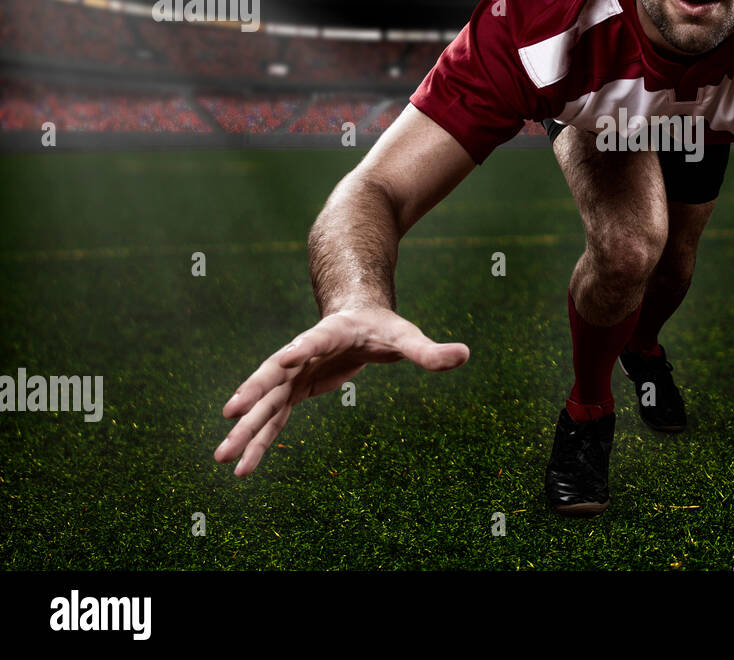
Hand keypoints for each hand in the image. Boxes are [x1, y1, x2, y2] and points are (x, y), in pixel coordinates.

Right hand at [214, 308, 468, 476]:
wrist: (357, 316)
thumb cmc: (381, 326)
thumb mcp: (406, 336)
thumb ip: (430, 350)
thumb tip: (465, 354)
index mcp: (328, 334)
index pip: (310, 341)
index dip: (297, 350)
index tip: (281, 360)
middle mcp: (301, 354)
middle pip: (274, 375)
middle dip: (252, 396)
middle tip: (228, 416)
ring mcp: (293, 374)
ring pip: (265, 404)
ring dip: (245, 430)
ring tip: (221, 458)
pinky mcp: (294, 391)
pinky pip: (273, 420)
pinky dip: (259, 441)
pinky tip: (242, 465)